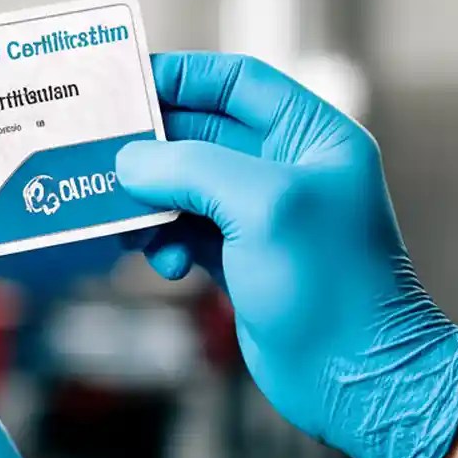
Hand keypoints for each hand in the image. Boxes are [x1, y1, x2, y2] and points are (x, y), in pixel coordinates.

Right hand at [116, 52, 457, 457]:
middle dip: (152, 147)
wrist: (355, 380)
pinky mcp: (241, 259)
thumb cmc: (332, 289)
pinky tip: (163, 262)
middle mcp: (287, 170)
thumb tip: (132, 162)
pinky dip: (164, 240)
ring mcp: (263, 217)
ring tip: (131, 223)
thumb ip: (193, 168)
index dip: (183, 76)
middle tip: (102, 154)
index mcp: (312, 138)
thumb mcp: (263, 207)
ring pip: (185, 185)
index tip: (127, 80)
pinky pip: (184, 230)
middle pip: (201, 134)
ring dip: (151, 200)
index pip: (238, 83)